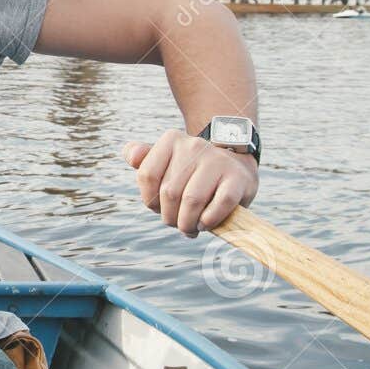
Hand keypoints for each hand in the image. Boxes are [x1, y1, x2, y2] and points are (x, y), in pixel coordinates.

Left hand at [121, 129, 257, 237]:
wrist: (235, 167)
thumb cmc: (193, 172)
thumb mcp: (166, 161)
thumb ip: (144, 160)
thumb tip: (131, 156)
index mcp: (171, 140)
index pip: (147, 176)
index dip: (150, 201)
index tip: (160, 208)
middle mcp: (193, 145)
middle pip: (168, 193)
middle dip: (170, 218)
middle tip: (179, 223)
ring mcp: (217, 160)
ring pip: (192, 201)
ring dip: (188, 223)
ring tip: (191, 227)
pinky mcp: (237, 178)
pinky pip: (219, 205)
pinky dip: (209, 221)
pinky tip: (206, 223)